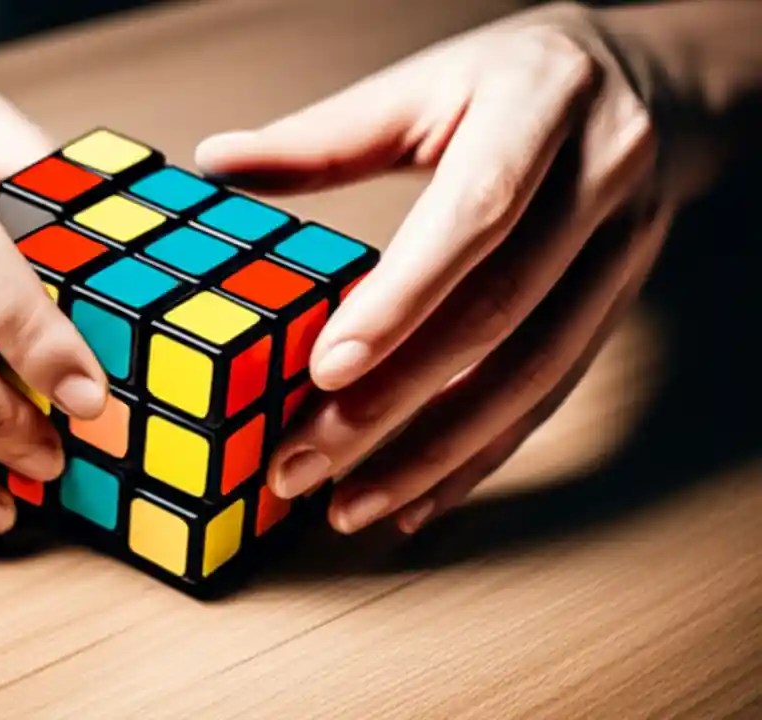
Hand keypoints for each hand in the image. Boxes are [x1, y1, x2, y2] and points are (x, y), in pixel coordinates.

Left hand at [197, 2, 673, 534]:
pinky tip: (416, 500)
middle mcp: (600, 180)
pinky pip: (551, 396)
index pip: (476, 216)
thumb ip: (325, 136)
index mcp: (542, 106)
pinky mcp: (617, 305)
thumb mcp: (424, 83)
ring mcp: (622, 250)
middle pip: (499, 314)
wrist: (644, 84)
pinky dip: (480, 455)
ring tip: (350, 504)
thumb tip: (217, 162)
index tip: (325, 371)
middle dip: (396, 401)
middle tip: (306, 460)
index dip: (403, 300)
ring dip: (436, 453)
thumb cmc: (511, 80)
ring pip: (533, 374)